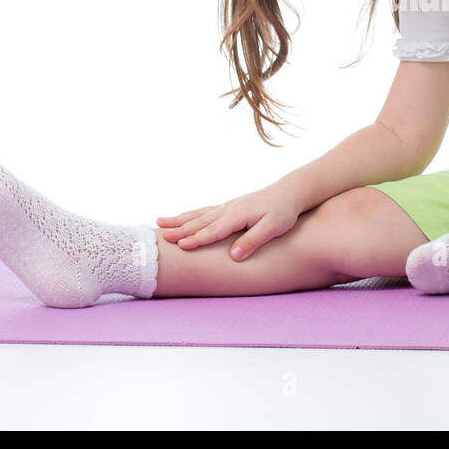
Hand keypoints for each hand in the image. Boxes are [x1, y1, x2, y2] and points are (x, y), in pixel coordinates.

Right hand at [156, 186, 301, 259]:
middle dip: (180, 229)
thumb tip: (234, 256)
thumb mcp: (273, 228)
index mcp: (239, 215)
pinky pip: (204, 211)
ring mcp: (227, 207)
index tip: (180, 245)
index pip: (214, 230)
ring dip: (179, 220)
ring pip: (199, 214)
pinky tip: (180, 218)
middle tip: (161, 237)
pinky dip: (190, 215)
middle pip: (200, 221)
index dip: (197, 239)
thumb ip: (253, 240)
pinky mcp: (228, 207)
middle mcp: (229, 209)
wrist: (289, 192)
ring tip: (159, 222)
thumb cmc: (283, 212)